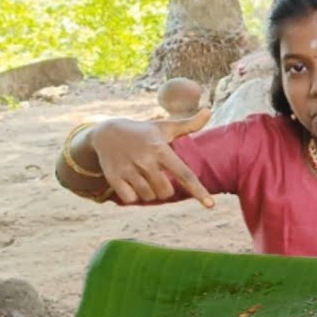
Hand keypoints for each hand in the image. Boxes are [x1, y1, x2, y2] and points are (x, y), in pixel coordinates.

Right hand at [89, 109, 213, 207]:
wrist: (105, 133)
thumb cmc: (143, 133)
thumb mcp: (164, 127)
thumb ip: (188, 125)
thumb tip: (208, 111)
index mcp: (161, 150)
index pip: (185, 174)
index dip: (198, 191)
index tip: (211, 205)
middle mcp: (145, 160)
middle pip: (166, 192)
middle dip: (164, 188)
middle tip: (155, 175)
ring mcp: (128, 169)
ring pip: (149, 197)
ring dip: (149, 192)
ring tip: (142, 176)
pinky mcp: (113, 177)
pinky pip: (131, 199)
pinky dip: (133, 195)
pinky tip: (130, 182)